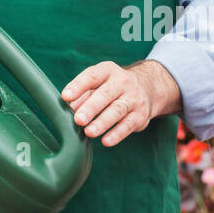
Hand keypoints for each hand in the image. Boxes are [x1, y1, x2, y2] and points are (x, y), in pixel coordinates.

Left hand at [61, 60, 181, 146]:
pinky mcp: (140, 115)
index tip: (65, 97)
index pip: (92, 76)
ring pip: (117, 110)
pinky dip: (117, 134)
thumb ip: (82, 96)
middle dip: (91, 108)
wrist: (148, 87)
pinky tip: (106, 141)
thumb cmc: (113, 88)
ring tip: (89, 132)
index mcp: (108, 71)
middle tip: (78, 119)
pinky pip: (128, 125)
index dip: (78, 86)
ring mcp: (133, 98)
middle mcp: (122, 82)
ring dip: (102, 122)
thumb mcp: (98, 85)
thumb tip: (67, 110)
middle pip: (106, 95)